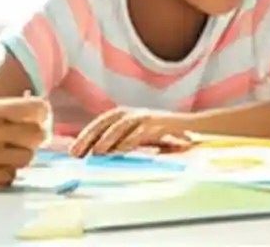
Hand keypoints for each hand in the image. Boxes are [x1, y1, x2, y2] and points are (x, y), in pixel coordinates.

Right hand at [0, 97, 47, 189]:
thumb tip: (41, 115)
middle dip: (34, 138)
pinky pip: (9, 177)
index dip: (42, 115)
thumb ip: (3, 113)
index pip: (37, 108)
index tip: (38, 119)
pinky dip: (4, 174)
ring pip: (26, 158)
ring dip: (18, 158)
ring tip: (2, 155)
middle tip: (23, 140)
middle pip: (37, 135)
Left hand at [71, 108, 191, 156]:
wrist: (197, 128)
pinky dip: (129, 141)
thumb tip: (98, 156)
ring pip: (122, 125)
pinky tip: (120, 152)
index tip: (72, 152)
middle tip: (77, 154)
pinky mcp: (162, 123)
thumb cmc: (167, 135)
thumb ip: (123, 142)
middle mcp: (136, 113)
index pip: (101, 122)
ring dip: (107, 138)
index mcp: (129, 115)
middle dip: (90, 137)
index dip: (85, 135)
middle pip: (107, 121)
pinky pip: (142, 132)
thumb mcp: (142, 137)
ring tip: (96, 153)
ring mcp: (149, 116)